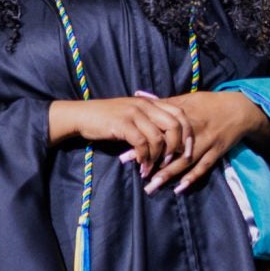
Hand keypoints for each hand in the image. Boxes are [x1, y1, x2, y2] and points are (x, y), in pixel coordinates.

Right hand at [48, 96, 192, 172]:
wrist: (81, 115)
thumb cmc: (106, 118)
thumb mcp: (131, 114)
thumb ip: (149, 120)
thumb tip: (167, 140)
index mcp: (150, 102)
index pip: (180, 114)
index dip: (188, 133)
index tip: (188, 150)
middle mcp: (145, 105)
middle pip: (174, 126)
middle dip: (177, 147)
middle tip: (171, 162)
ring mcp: (134, 114)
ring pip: (158, 138)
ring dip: (157, 157)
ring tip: (151, 168)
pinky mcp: (122, 124)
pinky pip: (141, 143)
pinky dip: (144, 157)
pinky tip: (140, 164)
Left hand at [147, 91, 269, 193]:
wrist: (240, 108)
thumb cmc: (207, 103)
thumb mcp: (185, 99)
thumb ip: (162, 101)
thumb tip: (137, 94)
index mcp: (183, 117)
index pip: (159, 132)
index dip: (143, 144)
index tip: (125, 155)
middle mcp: (194, 131)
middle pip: (171, 149)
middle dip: (155, 162)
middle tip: (138, 174)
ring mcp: (207, 143)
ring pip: (186, 161)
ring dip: (169, 175)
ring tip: (152, 186)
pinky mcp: (217, 151)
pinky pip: (204, 166)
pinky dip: (192, 177)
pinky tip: (179, 188)